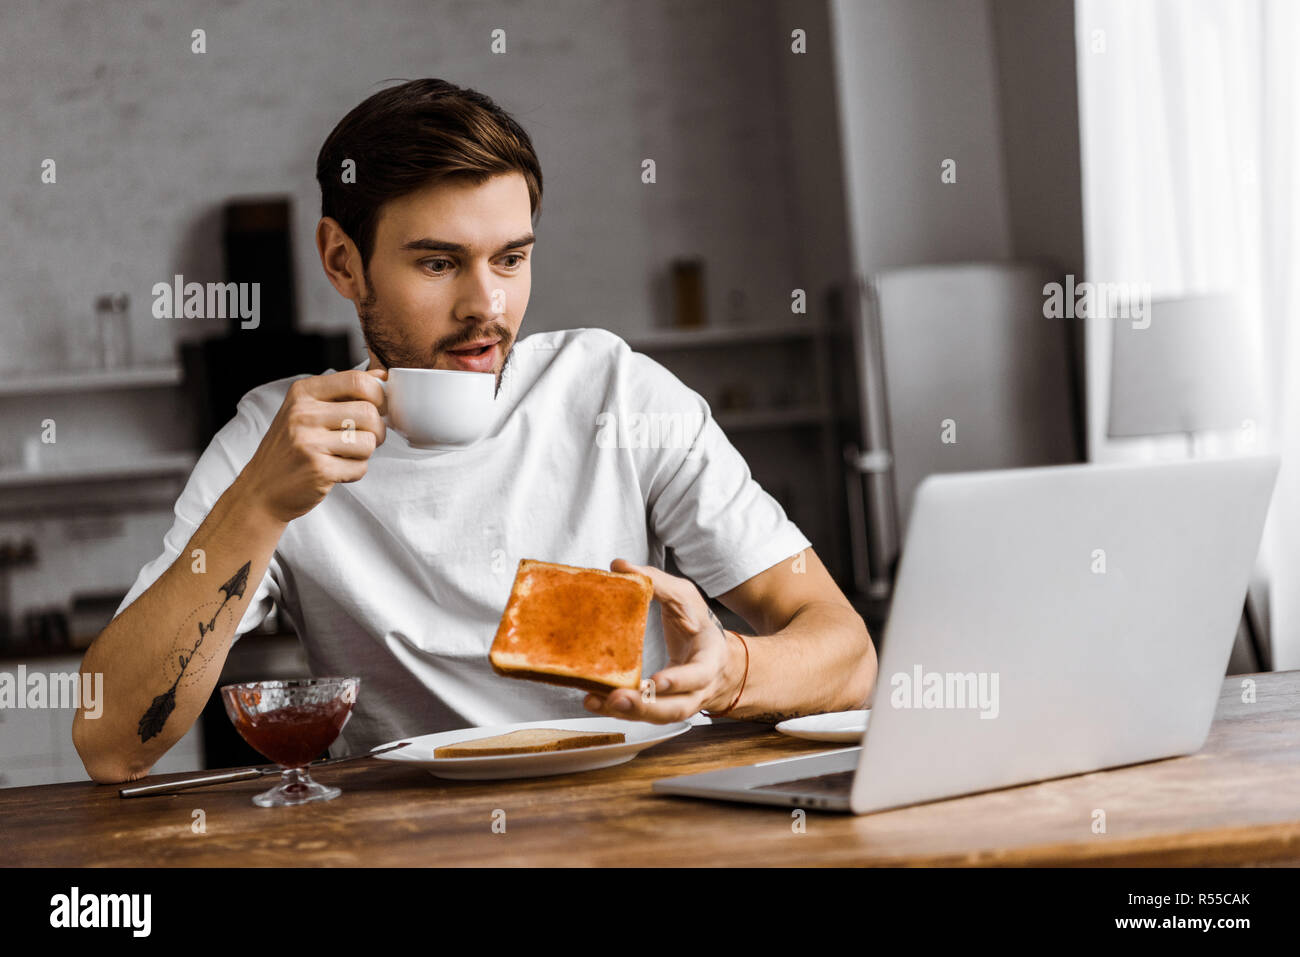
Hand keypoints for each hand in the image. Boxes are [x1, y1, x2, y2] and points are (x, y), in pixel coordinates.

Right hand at [235, 369, 387, 523]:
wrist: (262, 488)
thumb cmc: (291, 447)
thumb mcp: (308, 410)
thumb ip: (343, 392)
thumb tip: (380, 375)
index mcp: (303, 392)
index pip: (357, 380)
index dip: (378, 395)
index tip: (377, 408)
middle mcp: (303, 414)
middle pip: (369, 412)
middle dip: (377, 429)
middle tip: (365, 437)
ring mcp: (309, 442)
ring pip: (369, 441)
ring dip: (365, 452)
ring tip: (345, 454)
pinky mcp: (318, 470)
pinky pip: (361, 467)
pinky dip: (355, 471)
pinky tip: (336, 470)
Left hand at [584, 558, 740, 722]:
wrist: (715, 657)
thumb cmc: (699, 626)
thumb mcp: (686, 598)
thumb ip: (657, 582)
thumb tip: (619, 566)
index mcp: (710, 660)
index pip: (698, 675)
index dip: (678, 681)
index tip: (656, 681)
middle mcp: (697, 690)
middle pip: (675, 709)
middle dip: (646, 707)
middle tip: (617, 698)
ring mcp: (679, 703)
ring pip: (657, 718)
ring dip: (626, 713)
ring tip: (595, 702)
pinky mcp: (660, 706)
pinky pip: (642, 714)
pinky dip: (618, 710)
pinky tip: (594, 700)